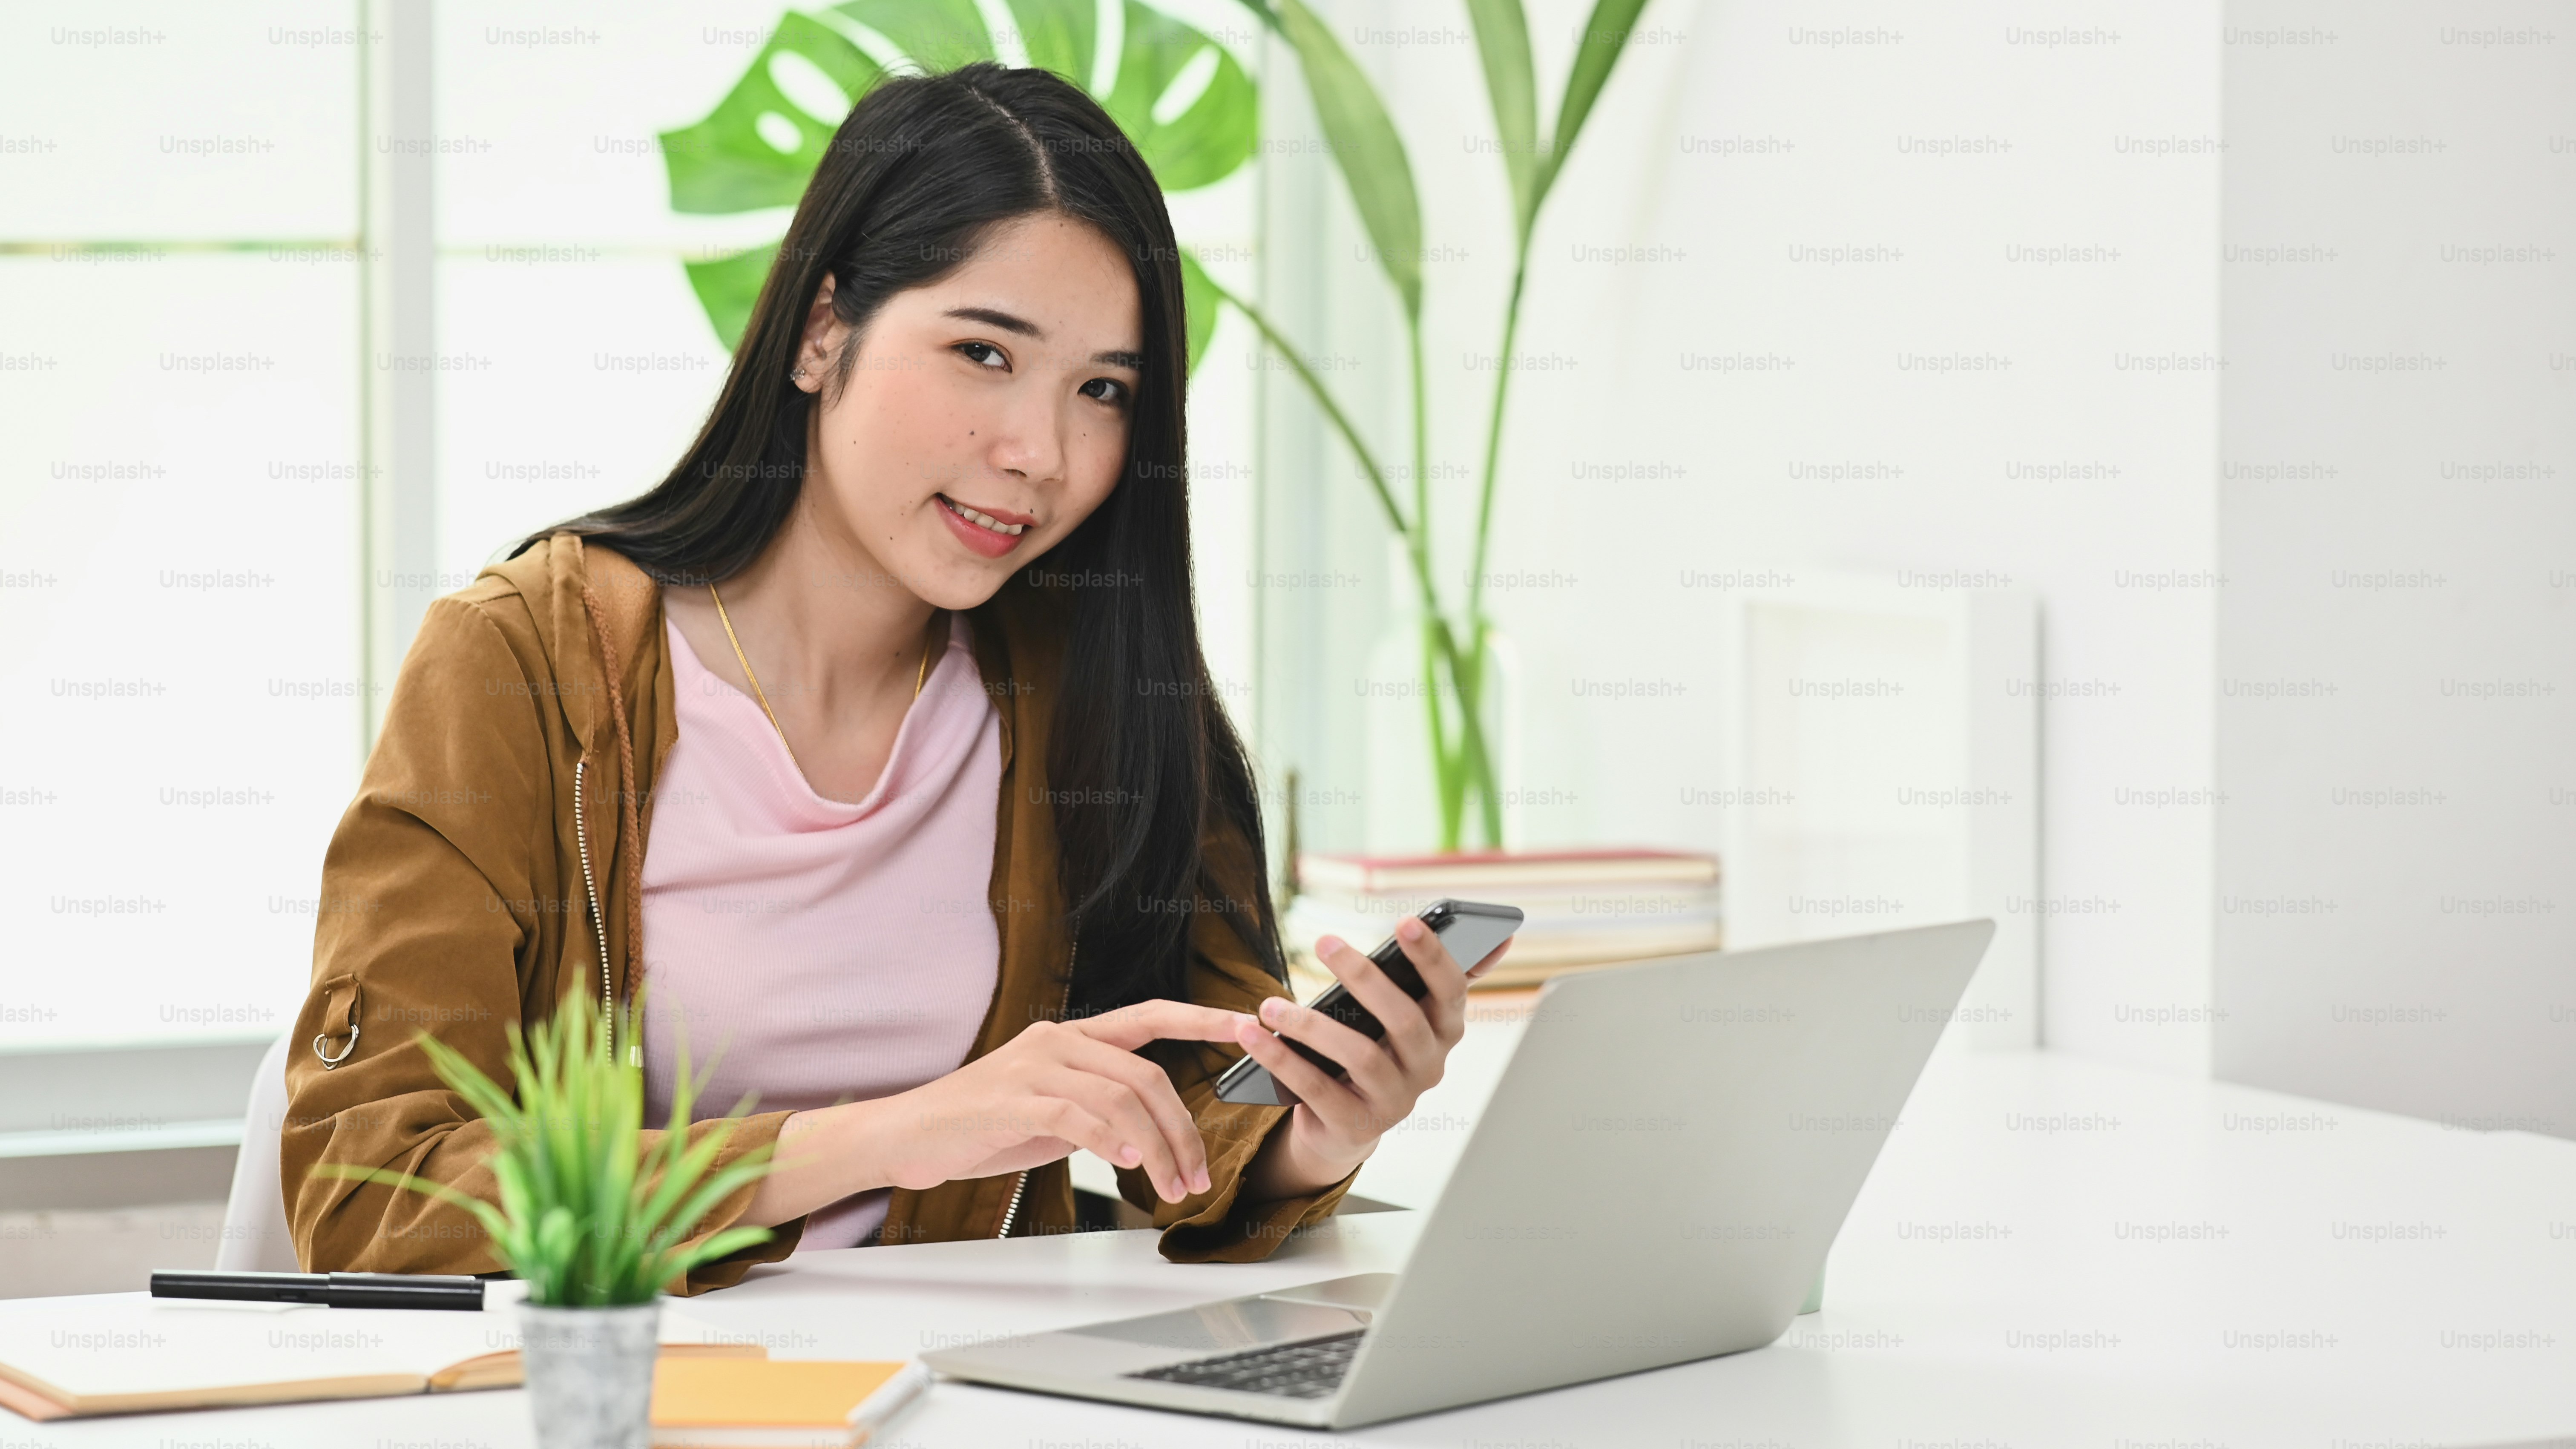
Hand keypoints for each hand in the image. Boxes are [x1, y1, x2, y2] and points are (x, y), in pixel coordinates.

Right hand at [744, 999, 1251, 1224]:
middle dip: (1183, 1129)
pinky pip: (1079, 1115)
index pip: (1149, 1016)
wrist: (908, 1136)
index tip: (1248, 1024)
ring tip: (1170, 1186)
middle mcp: (1058, 1040)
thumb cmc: (981, 1125)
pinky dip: (1111, 1140)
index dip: (1201, 1018)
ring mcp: (1034, 1066)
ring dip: (1157, 1148)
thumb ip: (1097, 1106)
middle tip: (1197, 1176)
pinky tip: (1128, 1163)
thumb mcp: (1050, 1109)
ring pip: (1121, 1098)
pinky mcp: (1011, 1099)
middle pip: (1146, 1076)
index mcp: (1071, 1038)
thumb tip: (1146, 1130)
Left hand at [1235, 919, 1513, 1198]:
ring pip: (1360, 1057)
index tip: (1406, 920)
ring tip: (1270, 1001)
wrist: (1346, 1124)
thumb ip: (1444, 978)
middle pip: (1404, 1021)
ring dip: (1312, 1025)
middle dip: (1365, 978)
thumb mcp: (1411, 1015)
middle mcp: (1428, 1069)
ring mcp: (1395, 1102)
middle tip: (1324, 940)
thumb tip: (1503, 936)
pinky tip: (1253, 1034)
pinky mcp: (1356, 1126)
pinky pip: (1316, 1089)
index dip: (1432, 957)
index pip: (1452, 991)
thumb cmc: (1378, 1049)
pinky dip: (1281, 1060)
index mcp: (1445, 1032)